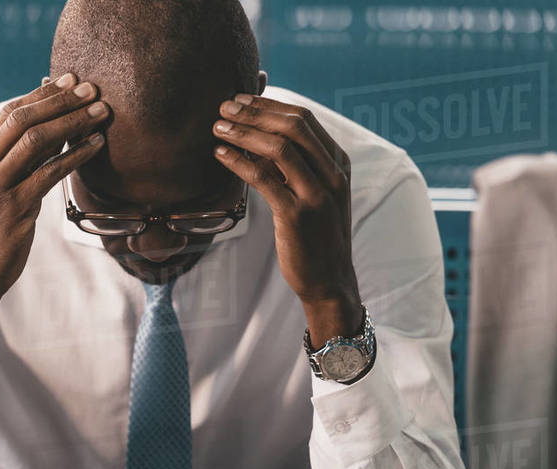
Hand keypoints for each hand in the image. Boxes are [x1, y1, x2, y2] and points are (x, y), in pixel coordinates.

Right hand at [0, 72, 109, 306]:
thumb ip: (11, 159)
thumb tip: (50, 128)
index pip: (9, 111)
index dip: (42, 94)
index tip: (70, 81)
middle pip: (24, 119)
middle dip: (61, 101)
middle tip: (92, 90)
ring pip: (38, 140)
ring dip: (74, 123)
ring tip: (101, 113)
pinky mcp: (15, 208)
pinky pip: (51, 172)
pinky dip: (76, 155)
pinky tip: (96, 145)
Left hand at [211, 94, 361, 332]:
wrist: (329, 281)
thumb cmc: (315, 236)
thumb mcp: (316, 194)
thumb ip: (299, 166)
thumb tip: (263, 136)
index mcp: (339, 163)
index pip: (304, 119)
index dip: (270, 105)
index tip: (242, 99)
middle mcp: (333, 174)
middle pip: (293, 126)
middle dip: (255, 111)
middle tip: (224, 106)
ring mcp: (317, 194)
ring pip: (279, 148)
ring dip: (243, 132)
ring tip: (217, 127)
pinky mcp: (297, 215)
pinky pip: (264, 179)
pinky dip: (239, 162)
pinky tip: (220, 155)